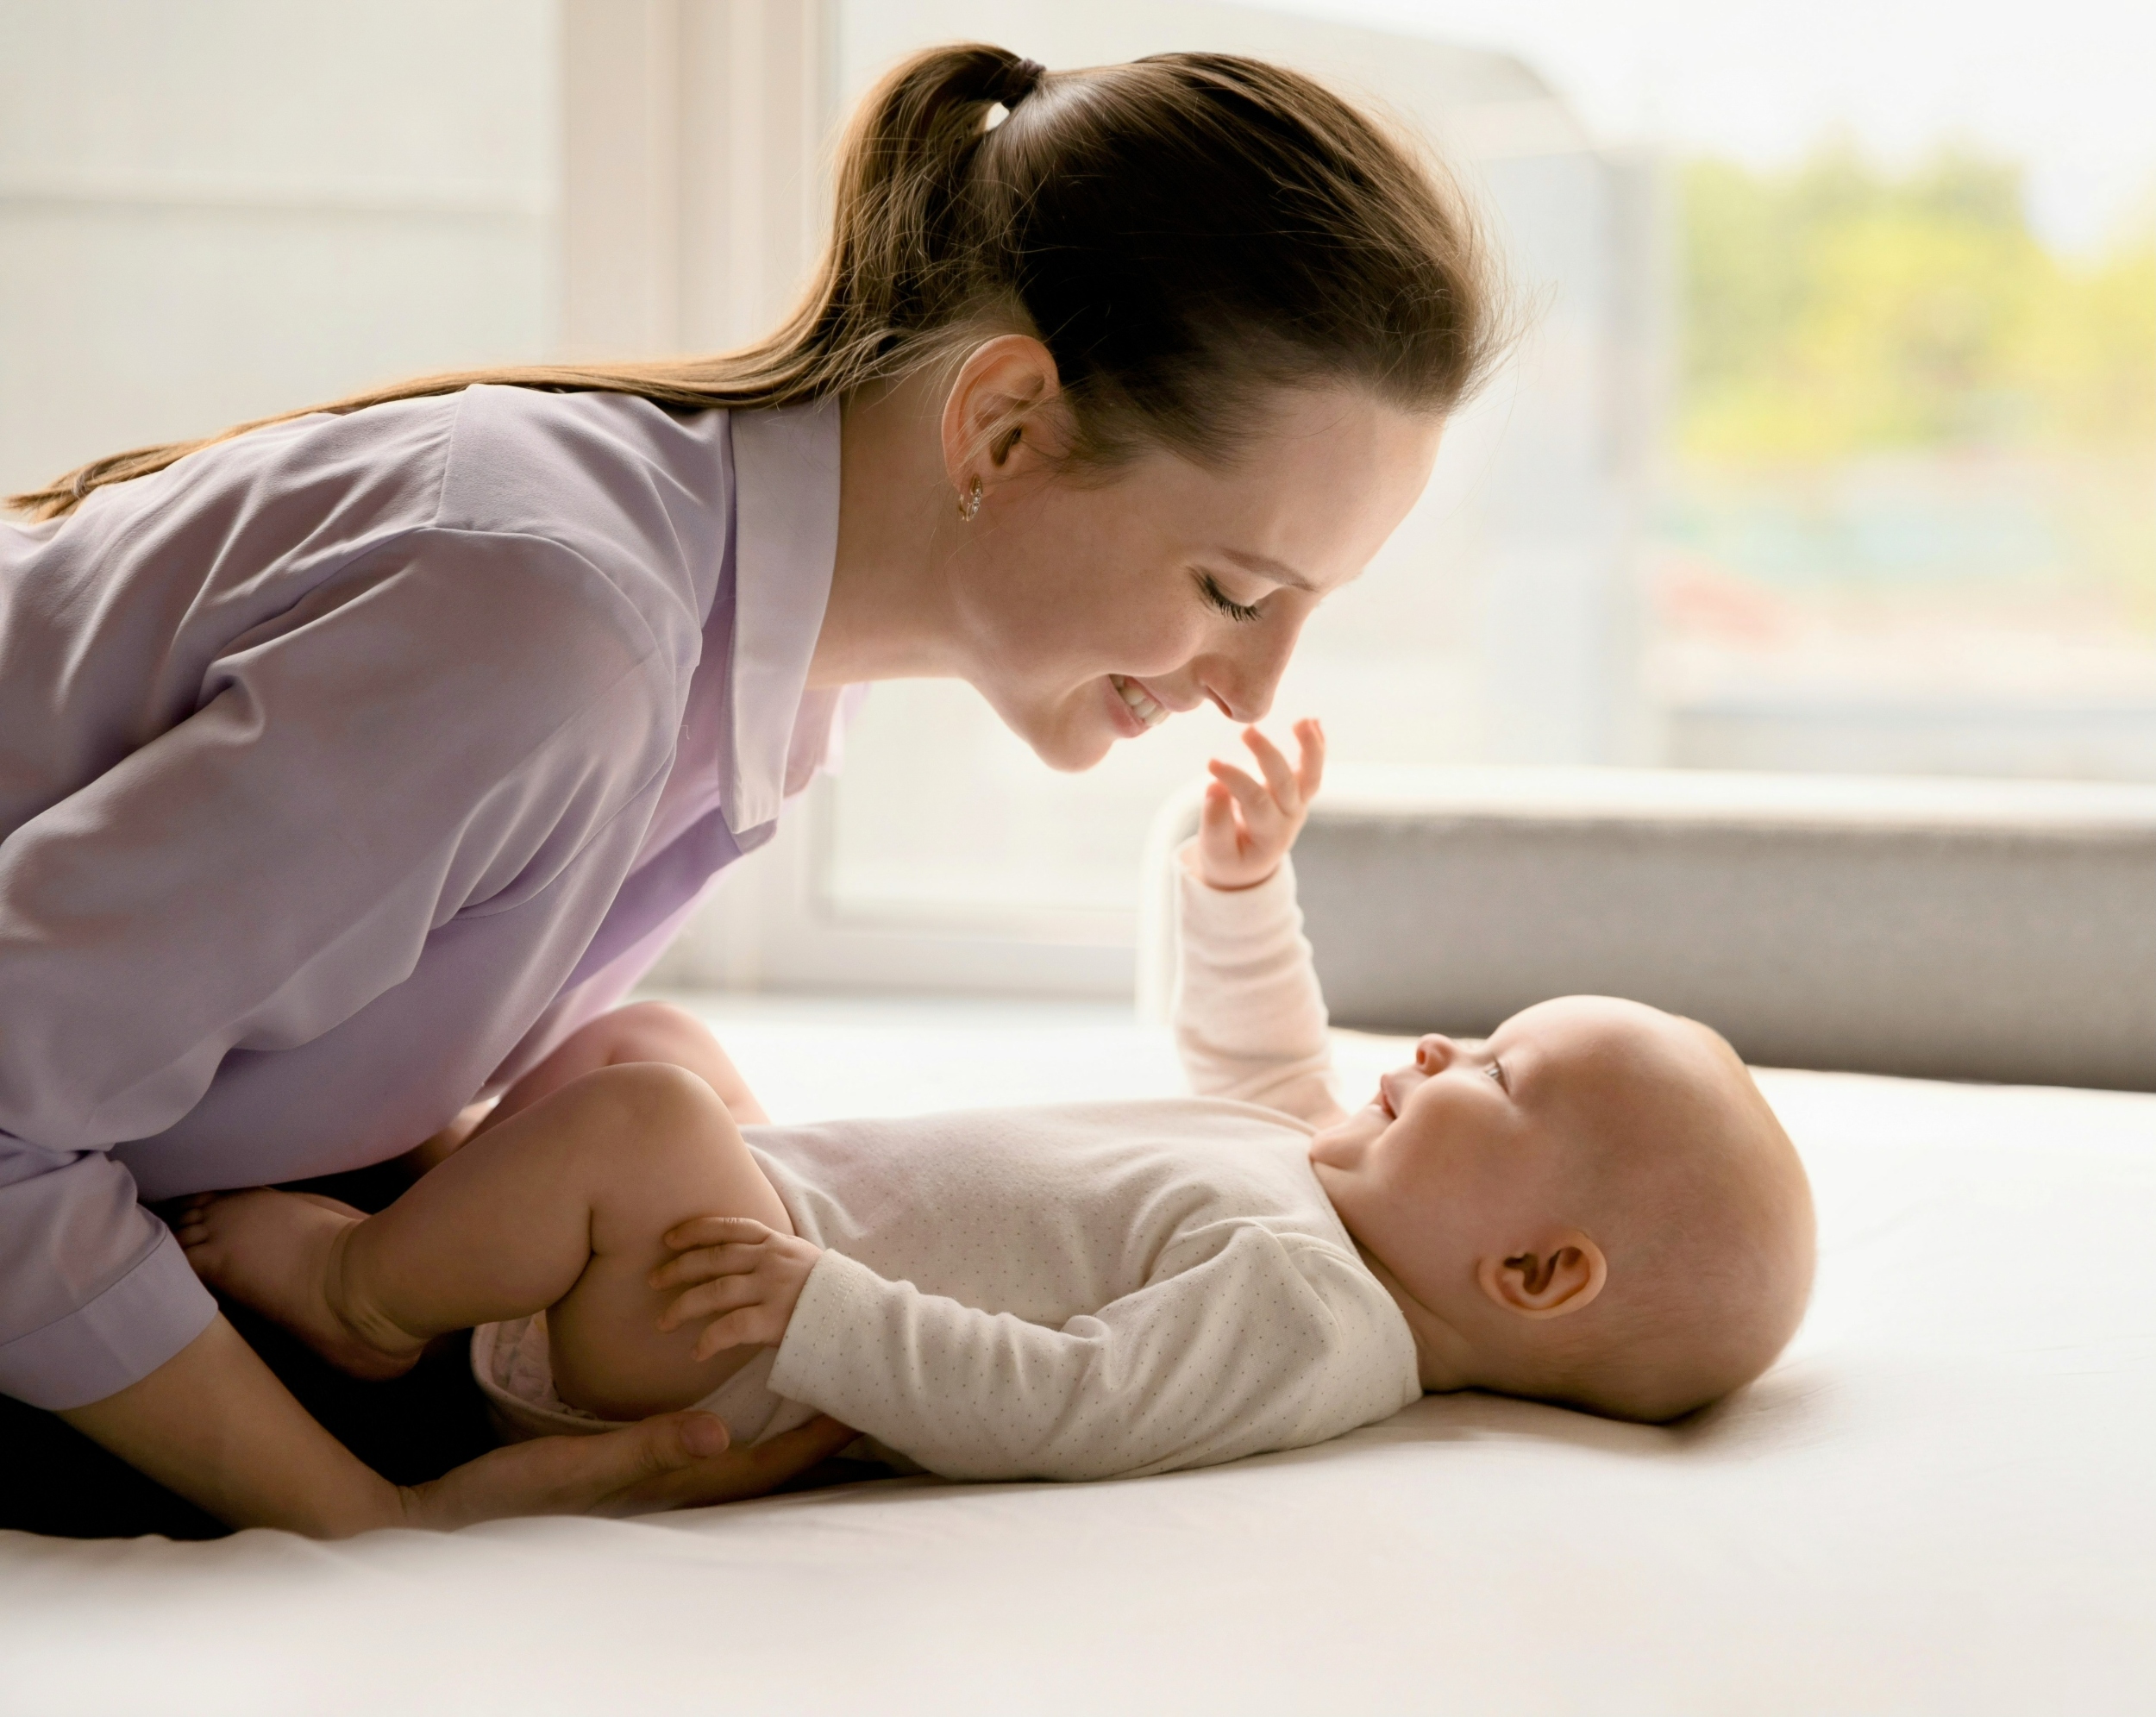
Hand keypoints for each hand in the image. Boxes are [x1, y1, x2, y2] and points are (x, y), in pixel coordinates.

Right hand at [398, 1409, 859, 1527]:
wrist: (445, 1525)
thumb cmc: (507, 1501)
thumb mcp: (576, 1468)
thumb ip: (648, 1447)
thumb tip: (723, 1434)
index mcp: (670, 1492)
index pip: (762, 1469)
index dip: (814, 1441)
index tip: (859, 1405)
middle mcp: (671, 1497)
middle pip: (763, 1468)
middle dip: (812, 1436)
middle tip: (856, 1390)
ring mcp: (652, 1492)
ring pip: (737, 1463)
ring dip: (779, 1433)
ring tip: (813, 1389)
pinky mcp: (628, 1480)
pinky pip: (701, 1454)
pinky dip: (735, 1428)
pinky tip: (737, 1406)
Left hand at [650, 1216, 821, 1360]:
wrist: (866, 1318)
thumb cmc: (834, 1294)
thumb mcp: (805, 1261)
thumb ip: (776, 1257)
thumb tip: (744, 1261)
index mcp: (778, 1242)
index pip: (728, 1227)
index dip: (695, 1230)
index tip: (669, 1238)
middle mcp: (771, 1260)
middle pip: (712, 1258)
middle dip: (677, 1268)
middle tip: (652, 1281)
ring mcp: (773, 1288)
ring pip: (714, 1291)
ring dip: (683, 1306)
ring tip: (663, 1322)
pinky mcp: (775, 1320)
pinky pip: (730, 1328)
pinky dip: (709, 1339)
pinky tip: (697, 1352)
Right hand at [1196, 718, 1324, 889]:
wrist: (1249, 867)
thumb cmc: (1229, 858)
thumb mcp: (1216, 852)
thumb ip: (1215, 822)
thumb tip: (1214, 786)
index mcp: (1269, 836)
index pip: (1255, 802)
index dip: (1235, 780)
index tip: (1211, 763)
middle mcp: (1289, 818)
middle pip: (1285, 784)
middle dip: (1267, 755)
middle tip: (1247, 731)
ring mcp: (1298, 804)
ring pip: (1311, 776)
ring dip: (1310, 748)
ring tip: (1304, 721)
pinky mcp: (1299, 793)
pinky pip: (1312, 770)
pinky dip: (1316, 746)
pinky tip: (1313, 721)